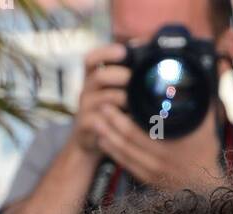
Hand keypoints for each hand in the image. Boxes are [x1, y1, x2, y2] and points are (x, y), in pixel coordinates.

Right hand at [71, 43, 130, 157]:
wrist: (89, 142)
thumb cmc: (109, 114)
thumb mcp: (115, 93)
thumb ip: (127, 78)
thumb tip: (148, 57)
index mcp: (93, 78)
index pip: (92, 59)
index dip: (106, 53)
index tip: (123, 51)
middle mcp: (87, 90)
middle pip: (99, 76)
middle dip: (121, 76)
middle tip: (137, 79)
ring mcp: (84, 109)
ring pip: (103, 100)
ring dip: (123, 99)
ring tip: (140, 102)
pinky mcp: (84, 126)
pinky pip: (98, 121)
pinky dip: (114, 121)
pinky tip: (129, 122)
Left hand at [89, 101, 223, 191]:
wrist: (207, 184)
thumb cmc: (207, 150)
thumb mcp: (207, 123)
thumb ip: (202, 97)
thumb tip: (203, 69)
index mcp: (170, 144)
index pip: (138, 128)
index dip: (122, 115)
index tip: (113, 100)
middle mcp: (159, 160)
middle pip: (126, 139)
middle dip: (110, 122)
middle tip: (101, 106)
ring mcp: (152, 172)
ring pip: (122, 153)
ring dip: (107, 135)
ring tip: (97, 121)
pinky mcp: (147, 180)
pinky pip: (125, 165)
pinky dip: (113, 151)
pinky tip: (104, 140)